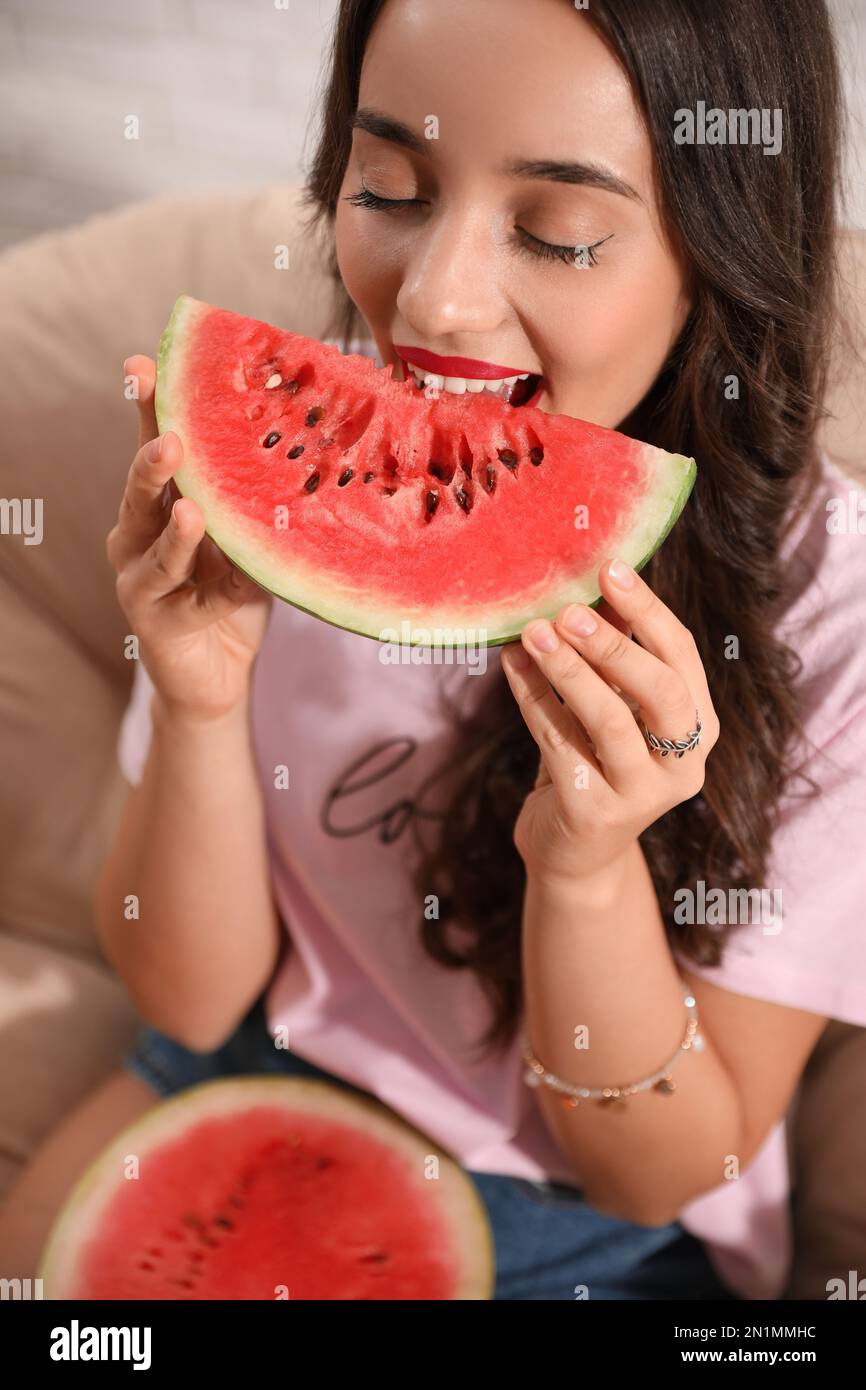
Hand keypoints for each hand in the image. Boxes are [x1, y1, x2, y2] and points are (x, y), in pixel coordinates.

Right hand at [106, 355, 272, 721]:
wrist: (217, 672)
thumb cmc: (230, 592)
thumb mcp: (248, 537)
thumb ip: (256, 499)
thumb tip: (305, 435)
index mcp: (160, 502)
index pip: (154, 445)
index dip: (149, 407)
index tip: (143, 365)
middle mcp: (138, 535)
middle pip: (141, 491)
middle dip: (153, 462)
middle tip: (172, 438)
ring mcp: (140, 580)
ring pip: (155, 551)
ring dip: (176, 532)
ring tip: (193, 511)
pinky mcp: (155, 623)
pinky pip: (194, 602)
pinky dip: (222, 591)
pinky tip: (242, 582)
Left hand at [501, 557, 719, 886]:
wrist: (575, 852)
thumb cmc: (596, 761)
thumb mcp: (614, 706)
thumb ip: (613, 652)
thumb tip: (590, 581)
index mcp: (699, 727)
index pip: (683, 656)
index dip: (648, 610)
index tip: (610, 568)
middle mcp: (683, 764)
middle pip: (661, 692)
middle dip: (615, 644)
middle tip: (569, 608)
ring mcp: (641, 794)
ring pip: (608, 720)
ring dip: (567, 669)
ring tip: (532, 632)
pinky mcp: (594, 814)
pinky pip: (559, 744)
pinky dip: (532, 699)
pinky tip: (510, 665)